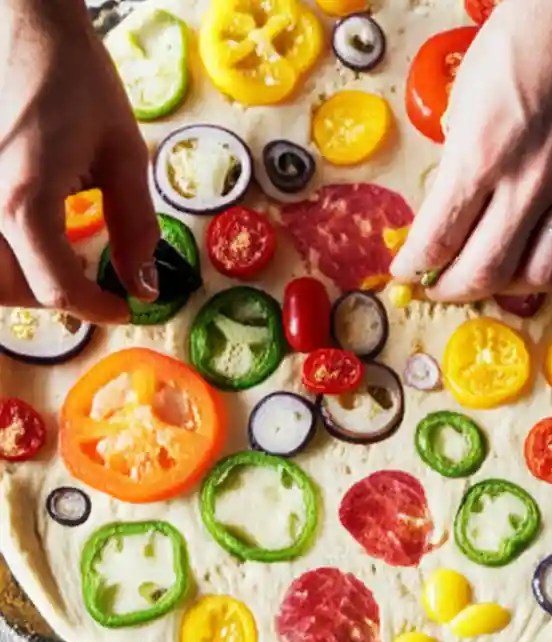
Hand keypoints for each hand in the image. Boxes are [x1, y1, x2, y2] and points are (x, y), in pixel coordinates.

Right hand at [0, 0, 158, 322]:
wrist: (23, 29)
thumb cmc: (75, 81)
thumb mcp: (124, 155)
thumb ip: (135, 225)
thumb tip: (144, 283)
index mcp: (24, 200)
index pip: (55, 288)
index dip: (96, 308)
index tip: (126, 307)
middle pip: (8, 290)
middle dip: (56, 300)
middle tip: (99, 291)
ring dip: (25, 284)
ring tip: (72, 269)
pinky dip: (7, 256)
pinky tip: (40, 242)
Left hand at [389, 0, 551, 301]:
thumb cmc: (521, 39)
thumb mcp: (466, 98)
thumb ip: (462, 159)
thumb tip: (456, 205)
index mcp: (481, 154)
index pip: (438, 239)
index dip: (416, 267)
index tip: (409, 272)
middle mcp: (532, 179)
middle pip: (486, 270)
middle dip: (454, 288)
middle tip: (443, 286)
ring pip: (545, 271)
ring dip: (513, 284)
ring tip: (499, 276)